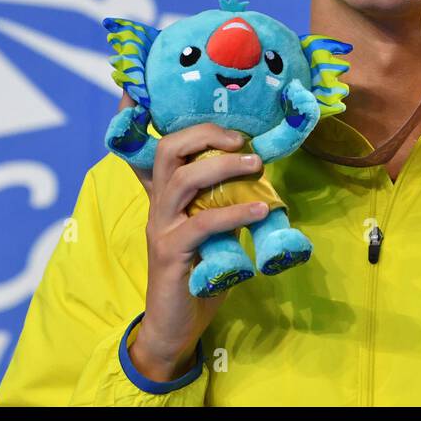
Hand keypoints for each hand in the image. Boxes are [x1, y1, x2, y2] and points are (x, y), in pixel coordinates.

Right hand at [115, 94, 265, 382]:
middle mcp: (159, 204)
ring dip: (223, 167)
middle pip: (168, 150)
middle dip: (206, 135)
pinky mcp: (170, 254)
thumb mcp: (213, 229)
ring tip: (257, 166)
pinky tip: (261, 212)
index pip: (159, 145)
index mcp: (167, 194)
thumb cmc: (198, 272)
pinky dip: (234, 214)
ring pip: (182, 180)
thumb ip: (225, 201)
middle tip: (242, 139)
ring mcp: (161, 228)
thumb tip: (261, 174)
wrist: (175, 326)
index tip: (194, 95)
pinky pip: (200, 224)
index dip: (160, 119)